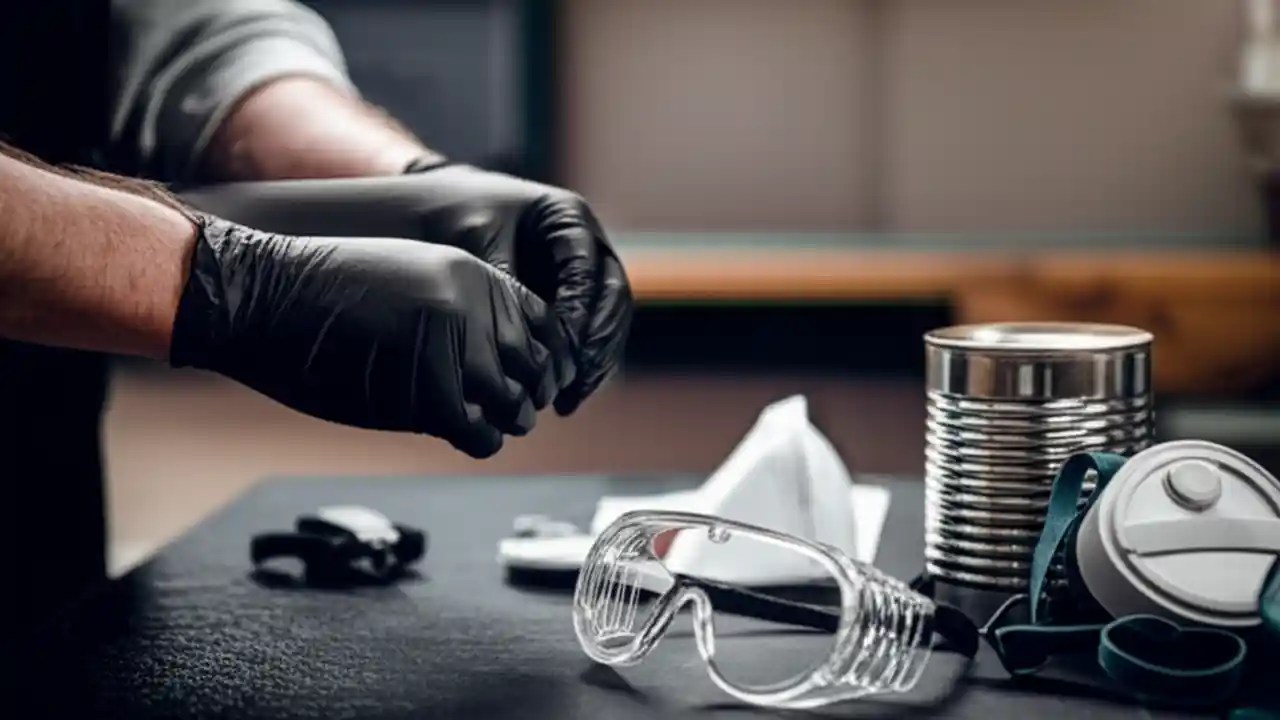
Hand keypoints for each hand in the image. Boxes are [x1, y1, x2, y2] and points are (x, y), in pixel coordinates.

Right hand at [180, 167, 632, 414]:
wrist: (265, 297)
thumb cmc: (326, 291)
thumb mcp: (414, 275)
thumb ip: (464, 308)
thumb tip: (506, 356)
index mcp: (475, 276)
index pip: (548, 326)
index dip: (543, 359)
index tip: (526, 376)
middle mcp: (474, 308)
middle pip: (537, 369)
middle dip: (524, 393)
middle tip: (501, 405)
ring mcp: (455, 348)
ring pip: (516, 405)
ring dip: (503, 420)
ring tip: (477, 418)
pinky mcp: (429, 392)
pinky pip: (482, 433)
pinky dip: (478, 440)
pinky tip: (457, 432)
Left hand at [400, 163, 630, 414]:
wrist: (438, 214)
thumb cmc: (453, 218)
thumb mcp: (474, 243)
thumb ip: (504, 285)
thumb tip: (524, 340)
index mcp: (568, 218)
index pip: (589, 271)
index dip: (580, 314)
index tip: (561, 352)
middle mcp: (587, 245)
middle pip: (613, 298)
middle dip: (598, 344)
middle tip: (576, 382)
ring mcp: (585, 274)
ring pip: (608, 323)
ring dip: (595, 363)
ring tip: (569, 400)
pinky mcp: (573, 302)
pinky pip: (589, 338)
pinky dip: (580, 368)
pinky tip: (564, 401)